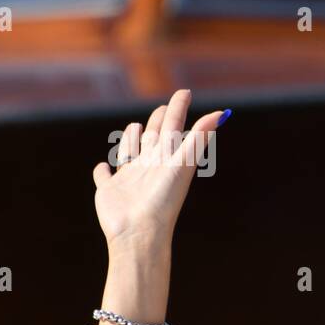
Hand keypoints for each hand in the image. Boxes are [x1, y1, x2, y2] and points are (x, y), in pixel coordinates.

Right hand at [92, 89, 223, 250]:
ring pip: (130, 154)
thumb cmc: (164, 198)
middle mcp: (150, 167)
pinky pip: (104, 177)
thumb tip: (222, 113)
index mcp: (167, 159)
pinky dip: (102, 171)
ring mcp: (130, 179)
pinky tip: (103, 168)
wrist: (141, 231)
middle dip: (158, 122)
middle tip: (163, 107)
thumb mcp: (183, 163)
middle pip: (154, 139)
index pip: (173, 128)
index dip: (178, 109)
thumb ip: (199, 137)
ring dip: (131, 141)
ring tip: (135, 129)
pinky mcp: (109, 191)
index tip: (184, 92)